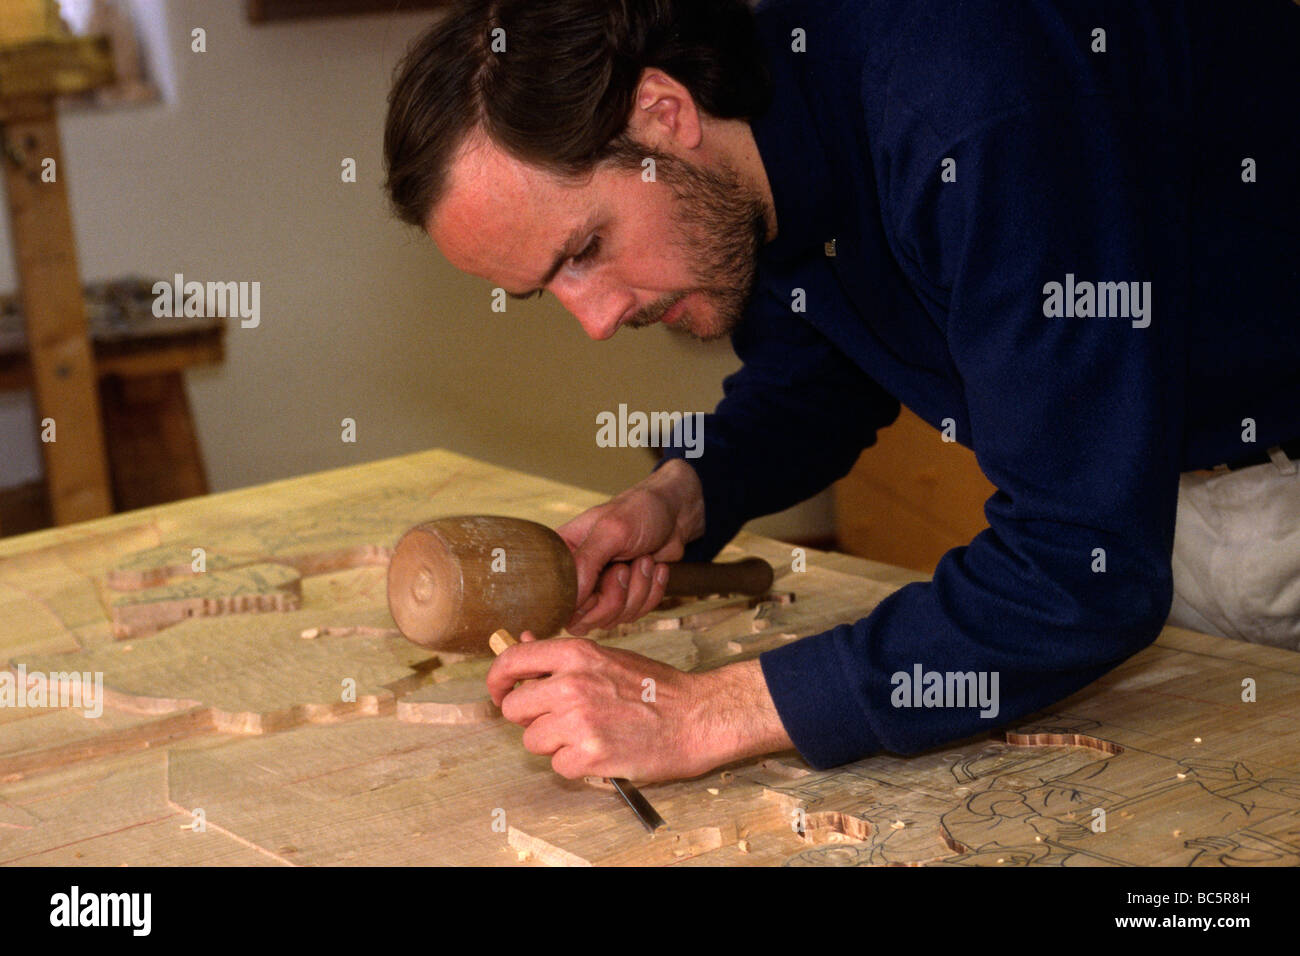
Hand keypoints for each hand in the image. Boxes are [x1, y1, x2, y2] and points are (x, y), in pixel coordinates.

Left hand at [486, 633, 792, 780]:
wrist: (697, 716)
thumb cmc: (656, 688)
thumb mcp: (608, 657)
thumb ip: (563, 657)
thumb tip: (523, 643)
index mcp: (575, 655)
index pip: (512, 662)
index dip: (497, 681)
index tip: (500, 692)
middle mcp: (571, 685)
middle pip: (514, 708)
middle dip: (531, 718)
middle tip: (557, 721)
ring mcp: (578, 722)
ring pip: (533, 741)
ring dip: (554, 744)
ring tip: (588, 736)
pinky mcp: (589, 756)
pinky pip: (558, 766)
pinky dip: (576, 765)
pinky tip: (601, 752)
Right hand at [558, 458, 704, 635]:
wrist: (674, 514)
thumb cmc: (638, 512)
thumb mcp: (610, 531)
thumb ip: (587, 563)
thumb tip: (571, 600)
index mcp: (563, 557)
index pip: (559, 599)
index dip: (584, 600)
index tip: (608, 574)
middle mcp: (578, 578)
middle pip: (585, 617)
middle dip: (616, 595)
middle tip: (625, 566)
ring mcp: (602, 591)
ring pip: (613, 618)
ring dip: (638, 590)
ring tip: (644, 559)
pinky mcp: (625, 598)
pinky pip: (635, 615)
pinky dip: (652, 592)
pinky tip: (656, 568)